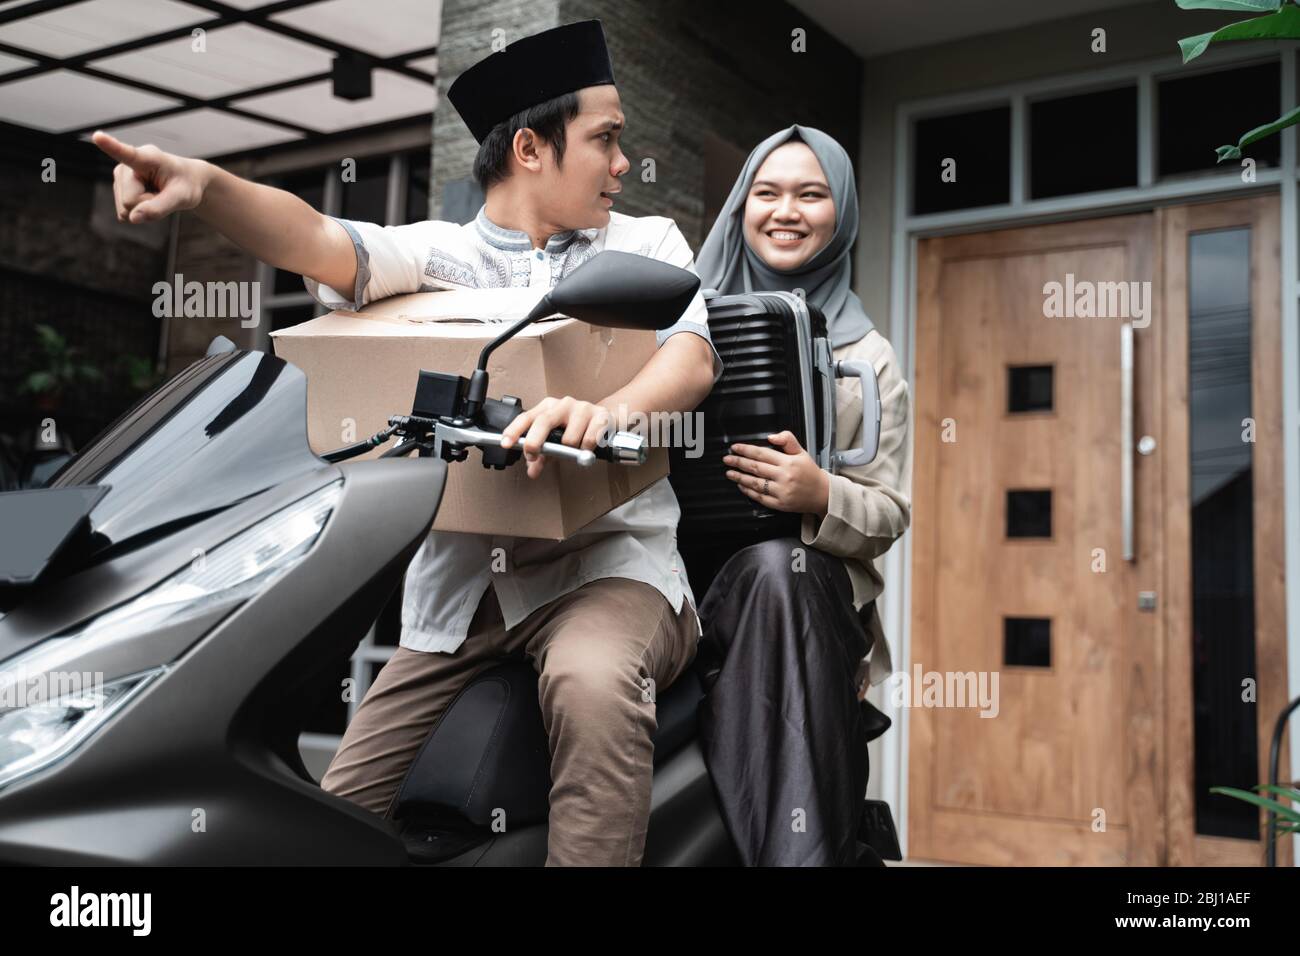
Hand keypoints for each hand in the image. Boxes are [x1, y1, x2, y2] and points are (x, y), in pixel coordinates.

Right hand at [92, 130, 207, 223]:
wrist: (185, 182)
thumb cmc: (186, 185)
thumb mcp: (182, 198)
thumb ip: (158, 208)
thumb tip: (132, 218)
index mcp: (147, 157)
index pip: (126, 153)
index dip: (110, 146)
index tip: (98, 136)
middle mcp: (127, 165)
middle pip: (129, 201)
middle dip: (147, 205)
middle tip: (162, 195)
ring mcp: (120, 176)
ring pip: (125, 208)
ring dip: (143, 207)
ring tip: (156, 194)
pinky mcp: (118, 187)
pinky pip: (125, 211)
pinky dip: (138, 210)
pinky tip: (148, 198)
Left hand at [500, 396, 612, 478]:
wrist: (606, 420)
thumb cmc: (577, 429)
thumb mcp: (556, 442)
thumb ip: (542, 456)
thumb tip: (532, 470)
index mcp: (548, 408)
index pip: (526, 418)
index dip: (514, 431)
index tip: (506, 443)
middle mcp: (563, 405)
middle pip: (543, 421)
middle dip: (535, 442)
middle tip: (533, 455)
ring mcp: (582, 408)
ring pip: (568, 439)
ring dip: (570, 450)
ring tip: (575, 448)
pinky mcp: (600, 416)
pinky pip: (588, 441)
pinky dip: (586, 450)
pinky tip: (588, 446)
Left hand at [723, 430, 829, 515]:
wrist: (822, 494)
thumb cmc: (810, 472)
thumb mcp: (801, 452)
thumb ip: (787, 440)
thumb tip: (771, 437)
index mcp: (788, 462)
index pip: (762, 453)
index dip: (746, 450)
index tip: (735, 448)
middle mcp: (784, 476)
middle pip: (755, 468)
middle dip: (738, 462)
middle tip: (727, 459)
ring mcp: (781, 491)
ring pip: (755, 483)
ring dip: (739, 477)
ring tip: (729, 473)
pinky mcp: (780, 504)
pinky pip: (760, 497)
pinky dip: (748, 491)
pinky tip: (741, 485)